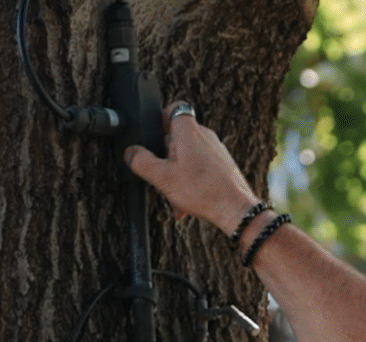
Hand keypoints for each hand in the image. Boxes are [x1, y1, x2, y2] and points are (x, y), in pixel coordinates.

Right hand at [124, 103, 262, 231]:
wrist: (234, 209)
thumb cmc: (203, 191)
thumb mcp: (161, 177)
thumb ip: (141, 161)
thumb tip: (130, 152)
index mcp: (188, 130)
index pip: (173, 108)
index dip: (160, 119)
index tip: (153, 135)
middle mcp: (205, 135)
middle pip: (178, 137)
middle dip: (166, 157)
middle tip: (162, 174)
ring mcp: (216, 149)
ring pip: (189, 156)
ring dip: (178, 173)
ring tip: (175, 195)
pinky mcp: (223, 164)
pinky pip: (201, 168)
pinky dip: (192, 182)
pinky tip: (187, 202)